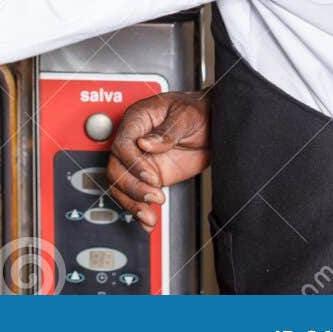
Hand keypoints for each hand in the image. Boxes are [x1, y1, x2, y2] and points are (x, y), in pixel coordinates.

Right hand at [105, 90, 209, 227]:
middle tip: (154, 196)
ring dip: (132, 202)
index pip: (122, 144)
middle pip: (117, 167)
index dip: (134, 163)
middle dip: (132, 187)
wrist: (215, 125)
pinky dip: (138, 209)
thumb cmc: (199, 110)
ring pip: (121, 184)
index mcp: (138, 119)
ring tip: (149, 215)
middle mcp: (134, 141)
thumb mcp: (186, 115)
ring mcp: (141, 160)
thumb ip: (167, 131)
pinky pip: (136, 194)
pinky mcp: (150, 176)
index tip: (152, 176)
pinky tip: (147, 221)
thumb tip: (145, 144)